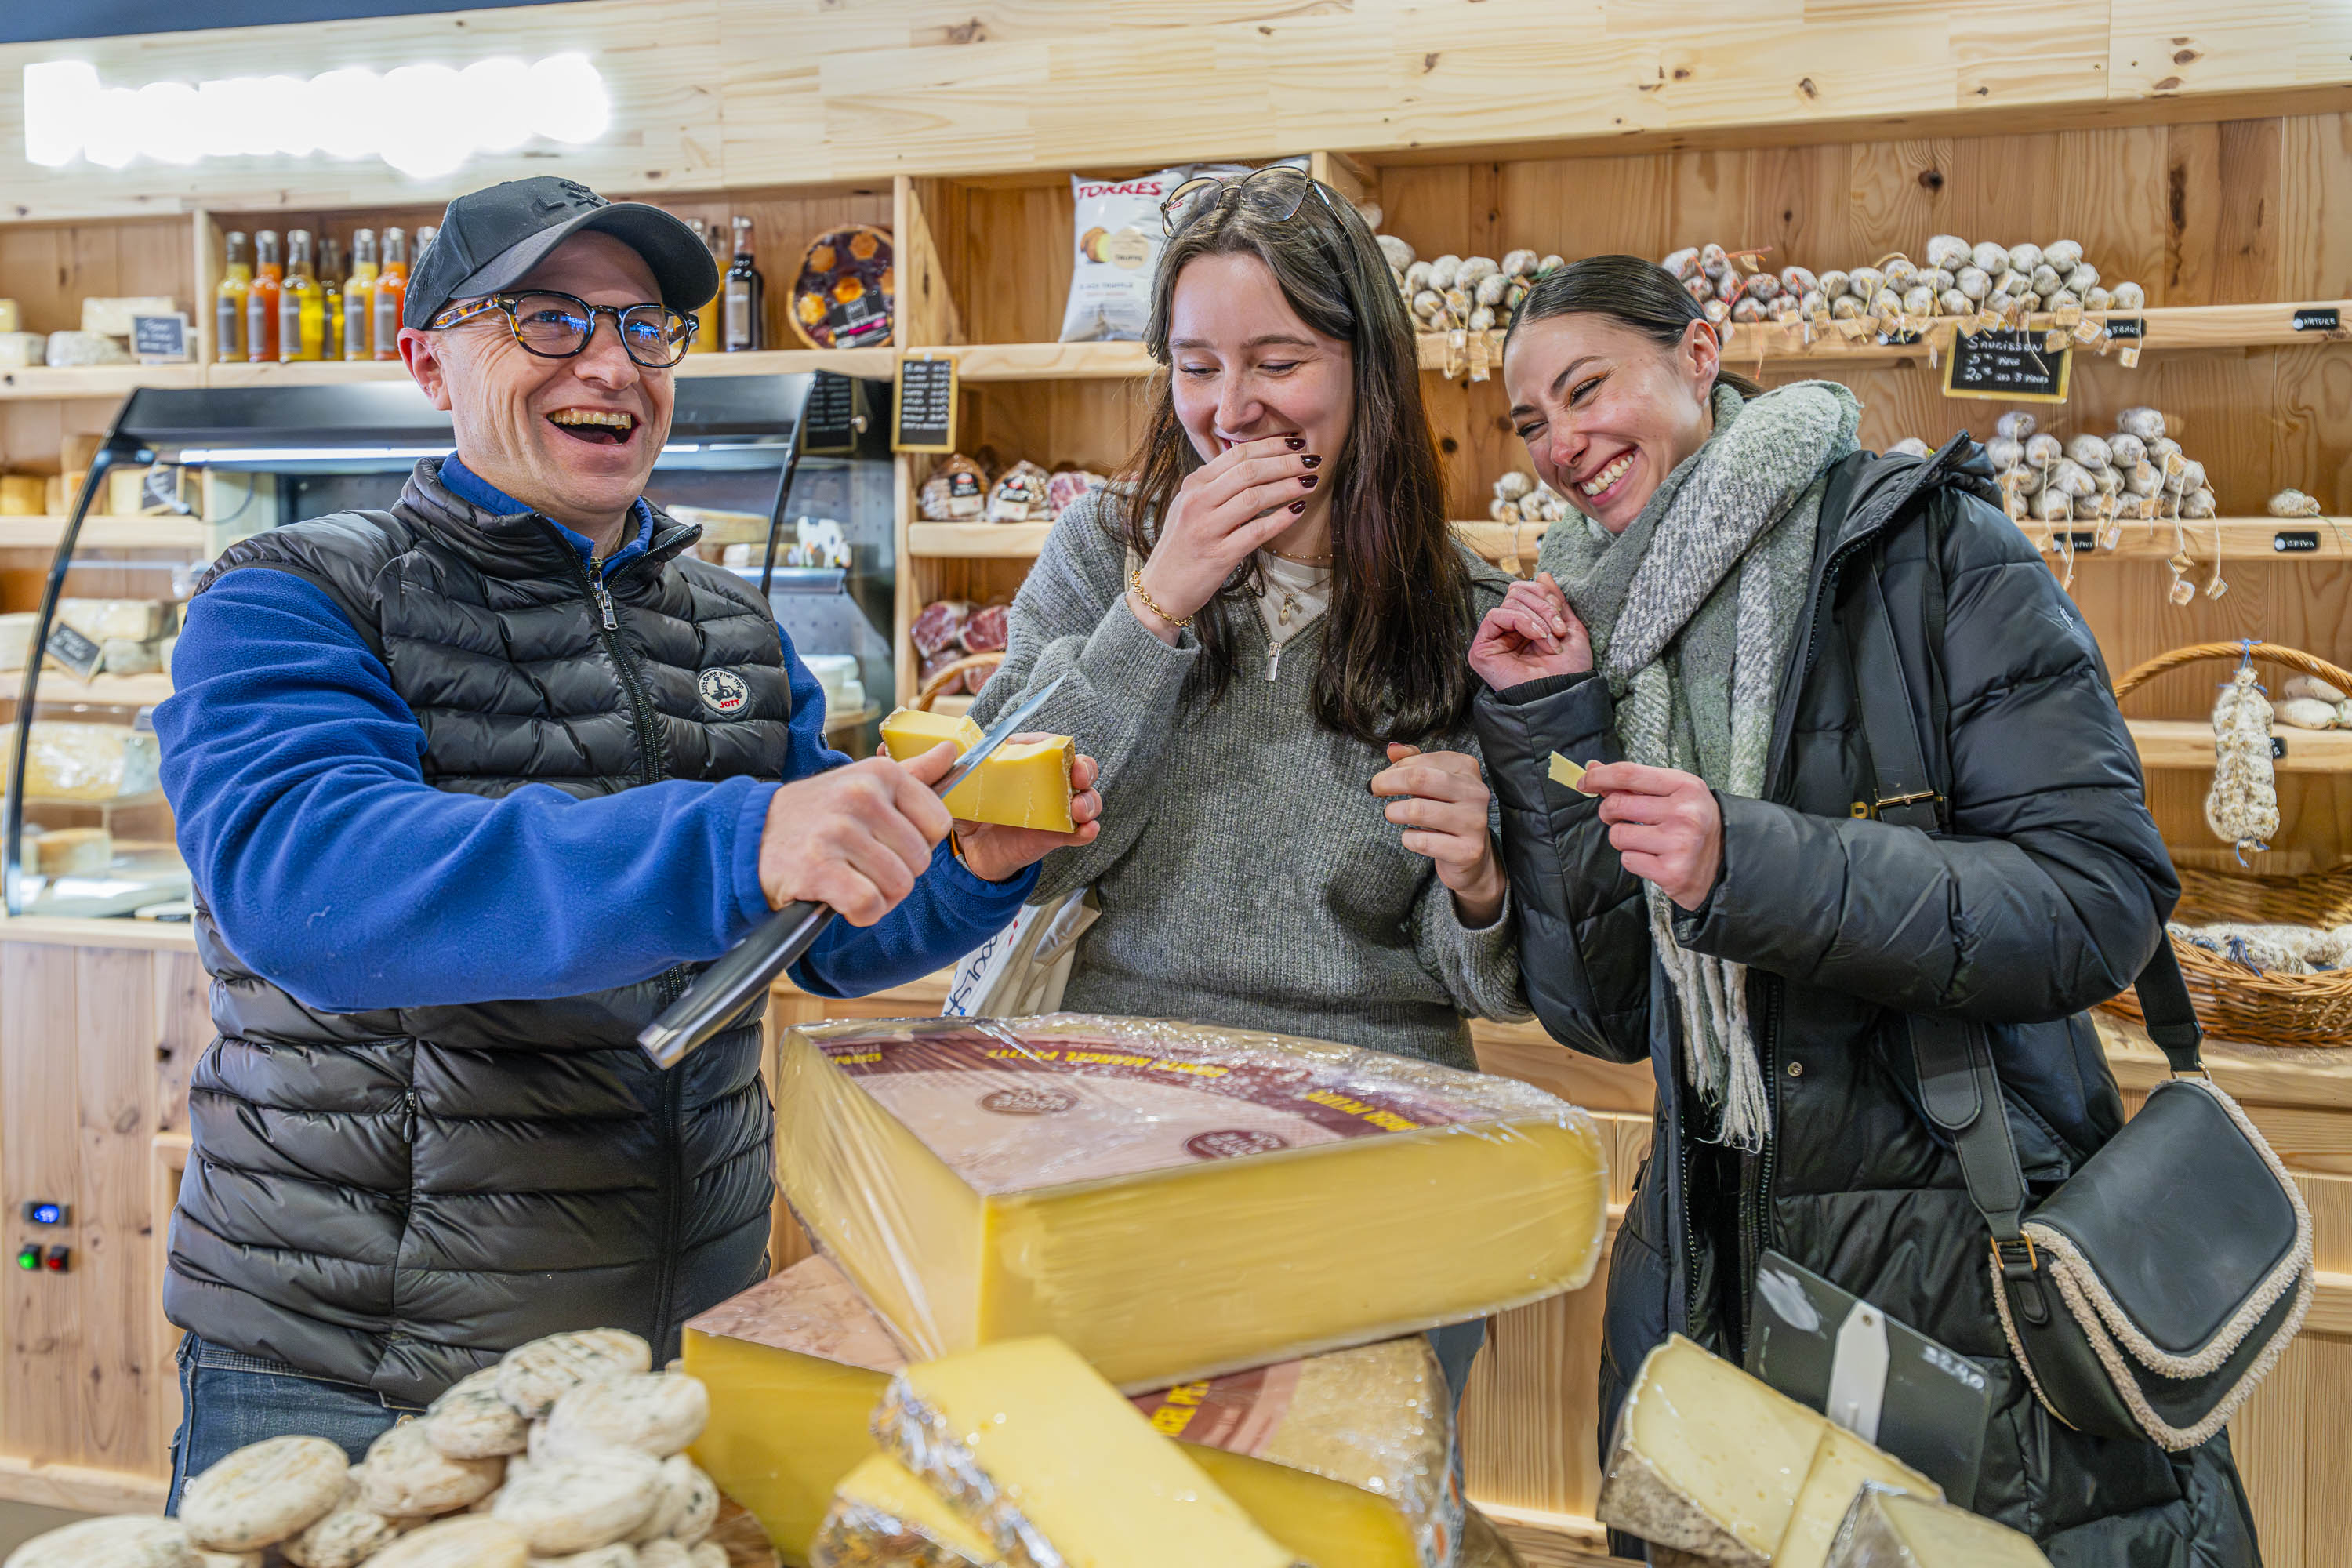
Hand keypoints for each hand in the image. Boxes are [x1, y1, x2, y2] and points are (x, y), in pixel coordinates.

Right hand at [757, 743, 958, 924]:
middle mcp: (860, 797)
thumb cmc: (815, 814)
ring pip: (898, 885)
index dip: (918, 844)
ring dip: (878, 896)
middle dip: (897, 874)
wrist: (748, 836)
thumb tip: (951, 749)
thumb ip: (912, 773)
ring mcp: (838, 831)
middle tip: (863, 866)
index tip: (889, 842)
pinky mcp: (818, 868)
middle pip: (920, 861)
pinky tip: (840, 900)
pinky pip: (868, 904)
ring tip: (850, 880)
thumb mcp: (862, 783)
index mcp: (880, 774)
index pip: (938, 824)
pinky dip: (860, 913)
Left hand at [953, 744, 1104, 881]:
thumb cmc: (970, 808)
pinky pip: (1079, 831)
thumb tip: (947, 755)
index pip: (1050, 744)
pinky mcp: (1057, 835)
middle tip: (1079, 776)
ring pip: (1087, 798)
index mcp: (1027, 760)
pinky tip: (1086, 830)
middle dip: (1086, 768)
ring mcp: (1056, 808)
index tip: (1058, 751)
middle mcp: (1048, 781)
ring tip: (1079, 809)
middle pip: (1080, 767)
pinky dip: (1087, 830)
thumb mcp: (960, 787)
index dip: (1059, 746)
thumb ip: (954, 770)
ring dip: (1089, 801)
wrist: (971, 847)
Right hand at [1128, 434, 1322, 641]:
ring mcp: (1206, 528)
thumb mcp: (1191, 506)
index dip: (1271, 445)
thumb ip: (1217, 485)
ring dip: (1287, 487)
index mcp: (1193, 484)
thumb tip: (1258, 464)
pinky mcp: (1218, 555)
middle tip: (1313, 460)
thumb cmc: (1183, 545)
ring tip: (1310, 482)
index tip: (1296, 442)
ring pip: (1254, 498)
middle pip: (1248, 472)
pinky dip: (1280, 520)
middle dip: (1285, 463)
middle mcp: (1197, 502)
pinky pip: (1255, 532)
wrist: (1162, 587)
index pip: (1237, 454)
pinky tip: (1297, 511)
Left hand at [1372, 743, 1507, 926]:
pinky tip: (1412, 837)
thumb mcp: (1433, 783)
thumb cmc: (1446, 812)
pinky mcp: (1468, 850)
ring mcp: (1474, 822)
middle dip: (1387, 783)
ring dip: (1394, 812)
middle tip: (1374, 790)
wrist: (1471, 855)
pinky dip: (1408, 839)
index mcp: (1466, 768)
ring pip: (1418, 810)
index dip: (1393, 770)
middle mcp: (1475, 792)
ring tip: (1392, 814)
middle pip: (1418, 779)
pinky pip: (1423, 841)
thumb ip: (1413, 763)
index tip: (1381, 780)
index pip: (1419, 762)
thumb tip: (1392, 748)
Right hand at [1469, 572, 1592, 689]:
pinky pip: (1496, 615)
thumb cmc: (1569, 671)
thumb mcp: (1570, 628)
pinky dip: (1520, 620)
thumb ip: (1556, 602)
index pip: (1525, 591)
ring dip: (1536, 617)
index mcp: (1526, 627)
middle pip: (1517, 592)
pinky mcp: (1481, 650)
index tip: (1560, 614)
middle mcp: (1507, 632)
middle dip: (1543, 606)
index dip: (1544, 594)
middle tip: (1557, 629)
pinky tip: (1536, 636)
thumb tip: (1543, 574)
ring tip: (1550, 639)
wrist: (1563, 694)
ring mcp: (1493, 640)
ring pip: (1509, 602)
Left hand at [1584, 761, 1722, 911]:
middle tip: (1621, 816)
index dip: (1599, 776)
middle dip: (1609, 811)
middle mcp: (1684, 813)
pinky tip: (1655, 858)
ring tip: (1647, 840)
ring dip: (1624, 839)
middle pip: (1617, 804)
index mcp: (1685, 786)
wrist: (1727, 862)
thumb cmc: (1695, 823)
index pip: (1628, 773)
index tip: (1584, 781)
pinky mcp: (1671, 872)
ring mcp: (1678, 844)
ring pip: (1618, 835)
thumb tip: (1593, 768)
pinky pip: (1628, 860)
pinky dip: (1635, 860)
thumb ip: (1634, 782)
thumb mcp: (1674, 793)